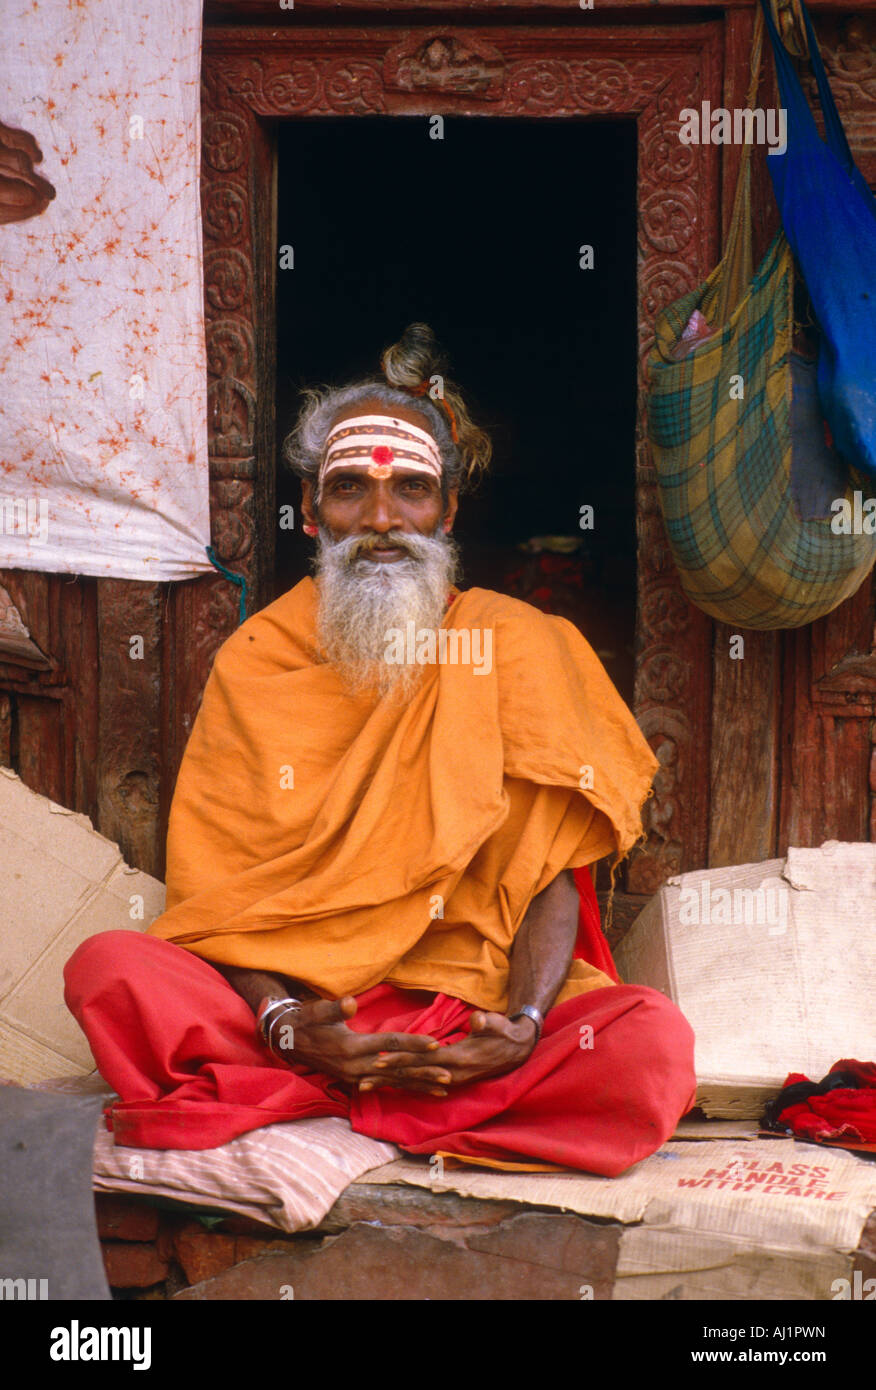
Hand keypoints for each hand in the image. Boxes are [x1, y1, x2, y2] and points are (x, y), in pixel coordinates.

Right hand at [269, 996, 451, 1094]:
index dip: (412, 1043)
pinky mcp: (357, 1080)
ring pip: (394, 1081)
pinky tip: (421, 1090)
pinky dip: (405, 1087)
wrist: (288, 1042)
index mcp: (352, 1047)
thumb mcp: (318, 1011)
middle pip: (397, 1069)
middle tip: (450, 1075)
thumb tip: (351, 1002)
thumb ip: (336, 1008)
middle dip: (424, 1072)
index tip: (434, 1044)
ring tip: (444, 1088)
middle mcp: (357, 1066)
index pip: (389, 1044)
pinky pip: (386, 1085)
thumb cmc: (307, 1021)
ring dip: (420, 1084)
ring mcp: (357, 1076)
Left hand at [357, 1010, 537, 1094]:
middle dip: (387, 1079)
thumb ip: (487, 1023)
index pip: (422, 1061)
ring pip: (415, 1083)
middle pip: (413, 1076)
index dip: (401, 1061)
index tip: (378, 1061)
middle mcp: (451, 1073)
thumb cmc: (504, 1032)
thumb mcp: (498, 1025)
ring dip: (391, 1084)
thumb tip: (478, 1019)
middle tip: (360, 1081)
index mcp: (457, 1059)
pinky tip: (391, 1087)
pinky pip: (422, 1083)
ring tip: (367, 1087)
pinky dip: (405, 1084)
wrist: (516, 1050)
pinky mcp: (450, 1078)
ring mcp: (451, 1079)